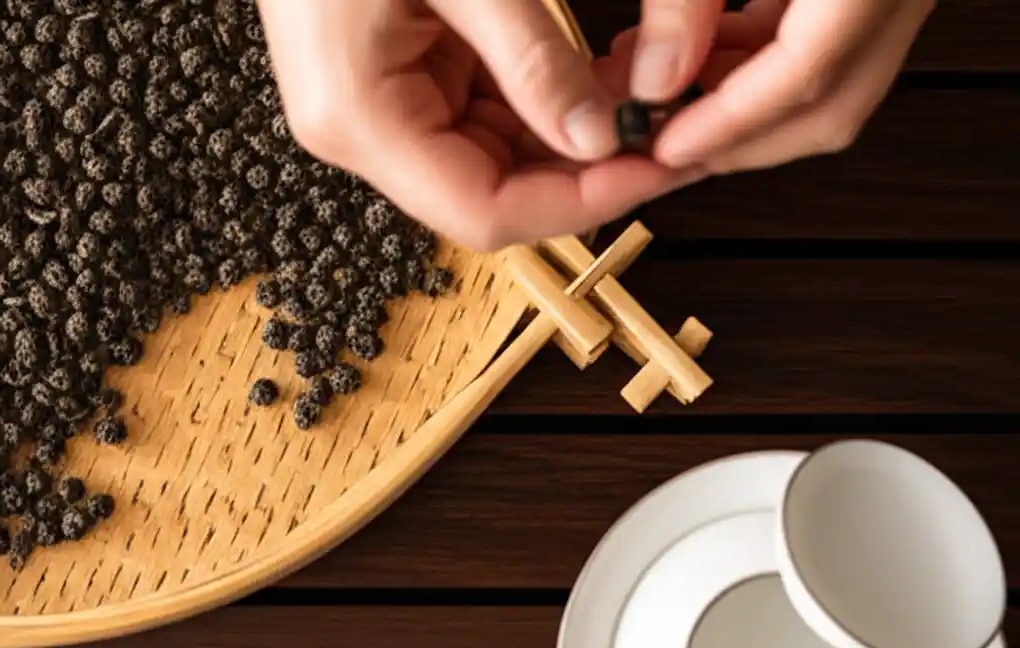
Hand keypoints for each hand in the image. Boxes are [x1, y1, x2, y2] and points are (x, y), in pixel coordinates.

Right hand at [257, 0, 694, 250]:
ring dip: (567, 138)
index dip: (577, 202)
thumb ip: (533, 60)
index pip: (482, 211)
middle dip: (581, 171)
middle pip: (489, 195)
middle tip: (663, 134)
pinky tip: (594, 78)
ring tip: (639, 98)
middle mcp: (359, 127)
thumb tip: (601, 139)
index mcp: (359, 116)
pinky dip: (540, 103)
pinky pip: (479, 115)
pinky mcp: (395, 78)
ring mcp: (375, 105)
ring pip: (491, 160)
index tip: (652, 166)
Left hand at [616, 0, 935, 174]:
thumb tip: (654, 80)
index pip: (805, 78)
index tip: (663, 148)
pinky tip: (697, 53)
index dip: (727, 124)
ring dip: (738, 101)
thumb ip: (686, 2)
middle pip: (828, 105)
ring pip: (827, 82)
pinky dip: (758, 62)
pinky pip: (823, 43)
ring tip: (657, 92)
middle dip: (735, 139)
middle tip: (656, 143)